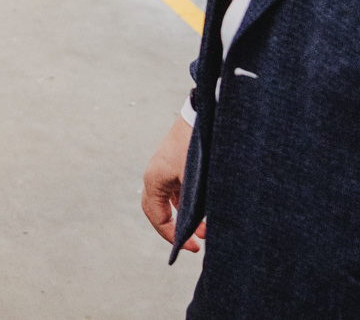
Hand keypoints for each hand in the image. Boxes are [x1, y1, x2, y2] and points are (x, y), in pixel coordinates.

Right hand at [140, 117, 205, 252]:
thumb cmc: (197, 147)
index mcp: (154, 180)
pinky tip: (203, 210)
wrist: (202, 114)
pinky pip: (176, 189)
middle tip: (195, 243)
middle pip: (158, 211)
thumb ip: (193, 206)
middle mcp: (156, 174)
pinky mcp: (175, 162)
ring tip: (205, 228)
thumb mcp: (195, 181)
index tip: (192, 246)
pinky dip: (187, 203)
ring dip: (184, 216)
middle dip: (176, 229)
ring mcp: (165, 167)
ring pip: (169, 200)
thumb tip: (198, 229)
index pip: (157, 217)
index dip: (173, 236)